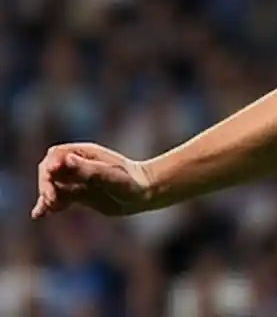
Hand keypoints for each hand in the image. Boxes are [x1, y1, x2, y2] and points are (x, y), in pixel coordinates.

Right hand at [31, 143, 154, 218]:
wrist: (144, 194)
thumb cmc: (130, 182)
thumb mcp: (109, 176)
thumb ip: (86, 169)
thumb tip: (65, 160)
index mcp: (85, 153)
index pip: (56, 155)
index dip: (50, 165)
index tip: (51, 176)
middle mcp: (78, 164)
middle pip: (50, 170)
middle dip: (46, 183)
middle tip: (51, 199)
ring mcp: (77, 179)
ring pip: (52, 185)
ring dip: (46, 195)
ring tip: (46, 210)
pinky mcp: (79, 194)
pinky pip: (59, 198)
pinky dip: (48, 205)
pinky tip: (39, 215)